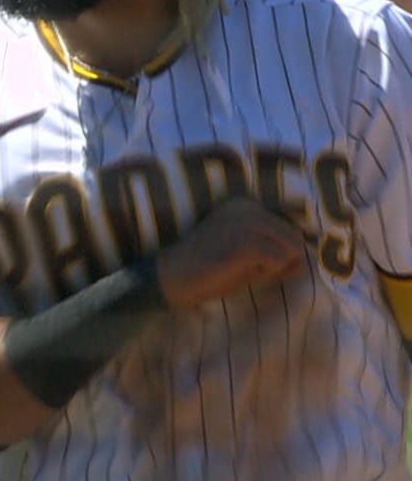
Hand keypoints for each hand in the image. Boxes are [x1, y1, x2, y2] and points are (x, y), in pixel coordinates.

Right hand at [156, 196, 308, 310]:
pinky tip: (240, 272)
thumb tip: (307, 259)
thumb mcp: (246, 253)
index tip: (246, 259)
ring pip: (292, 250)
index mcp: (246, 204)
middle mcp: (248, 206)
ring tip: (243, 268)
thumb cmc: (209, 268)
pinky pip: (280, 262)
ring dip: (274, 268)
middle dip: (280, 261)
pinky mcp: (245, 243)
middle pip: (295, 239)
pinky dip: (267, 274)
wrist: (173, 277)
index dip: (277, 253)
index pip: (289, 230)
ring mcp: (246, 223)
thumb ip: (274, 249)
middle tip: (246, 267)